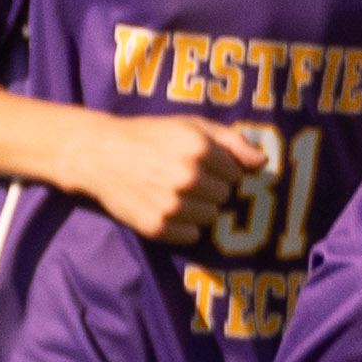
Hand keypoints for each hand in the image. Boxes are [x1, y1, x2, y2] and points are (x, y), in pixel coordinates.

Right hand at [66, 112, 264, 245]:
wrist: (100, 154)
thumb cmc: (150, 135)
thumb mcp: (191, 125)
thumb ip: (232, 142)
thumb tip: (261, 163)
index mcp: (200, 149)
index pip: (237, 175)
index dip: (222, 170)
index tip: (202, 164)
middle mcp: (188, 178)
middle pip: (225, 198)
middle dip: (211, 189)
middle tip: (185, 178)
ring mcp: (173, 206)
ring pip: (210, 218)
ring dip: (199, 209)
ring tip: (175, 192)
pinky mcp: (158, 228)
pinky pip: (191, 236)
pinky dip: (184, 226)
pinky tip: (166, 207)